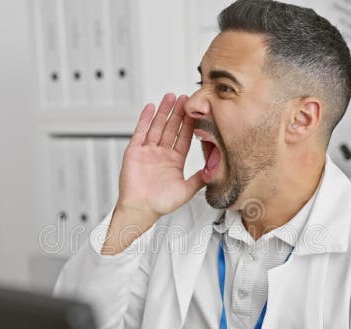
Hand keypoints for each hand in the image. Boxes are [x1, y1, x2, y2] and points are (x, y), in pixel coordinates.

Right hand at [116, 93, 203, 220]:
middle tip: (185, 98)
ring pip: (157, 127)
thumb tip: (215, 170)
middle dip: (178, 113)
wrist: (140, 210)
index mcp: (174, 161)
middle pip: (171, 128)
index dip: (190, 124)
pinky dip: (145, 119)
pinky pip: (140, 132)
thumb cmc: (160, 204)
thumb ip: (200, 179)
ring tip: (170, 97)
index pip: (184, 138)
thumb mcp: (186, 191)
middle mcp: (161, 154)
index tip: (196, 111)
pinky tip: (150, 107)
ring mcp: (148, 151)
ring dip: (164, 112)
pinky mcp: (134, 152)